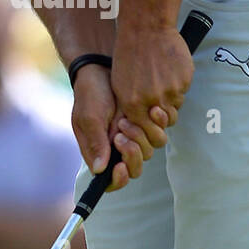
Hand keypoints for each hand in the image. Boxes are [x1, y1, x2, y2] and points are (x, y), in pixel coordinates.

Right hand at [71, 60, 171, 191]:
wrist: (103, 67)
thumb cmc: (90, 93)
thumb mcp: (89, 117)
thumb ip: (96, 142)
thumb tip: (98, 171)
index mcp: (100, 153)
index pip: (111, 181)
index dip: (118, 180)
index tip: (119, 167)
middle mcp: (118, 150)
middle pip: (134, 169)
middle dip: (131, 155)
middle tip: (121, 134)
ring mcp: (133, 137)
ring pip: (149, 152)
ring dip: (140, 136)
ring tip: (126, 117)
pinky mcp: (146, 124)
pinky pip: (159, 134)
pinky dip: (155, 125)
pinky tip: (148, 110)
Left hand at [108, 22, 192, 179]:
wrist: (146, 28)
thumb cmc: (128, 55)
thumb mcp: (120, 84)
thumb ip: (132, 107)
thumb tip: (144, 124)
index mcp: (134, 104)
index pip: (148, 131)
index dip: (151, 125)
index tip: (150, 116)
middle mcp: (154, 101)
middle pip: (167, 121)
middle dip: (165, 114)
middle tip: (160, 98)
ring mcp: (171, 91)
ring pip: (177, 105)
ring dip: (171, 96)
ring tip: (162, 77)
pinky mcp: (185, 80)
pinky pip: (184, 89)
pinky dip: (178, 82)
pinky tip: (169, 68)